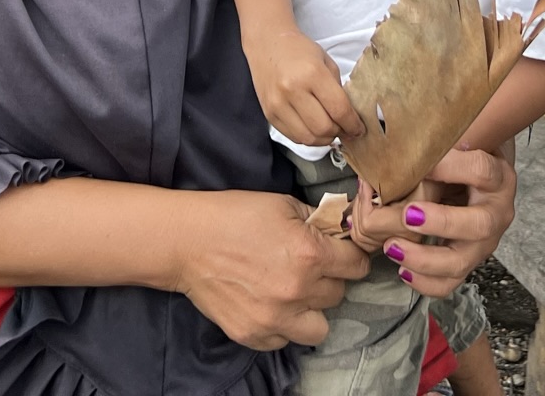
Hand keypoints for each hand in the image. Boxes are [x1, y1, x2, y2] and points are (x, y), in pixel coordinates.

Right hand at [170, 190, 370, 349]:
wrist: (187, 241)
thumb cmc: (234, 215)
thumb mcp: (283, 204)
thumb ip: (318, 220)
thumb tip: (341, 229)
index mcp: (310, 254)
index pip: (357, 265)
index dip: (351, 254)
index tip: (342, 252)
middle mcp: (297, 291)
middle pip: (339, 294)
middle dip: (328, 278)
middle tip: (308, 266)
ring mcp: (275, 318)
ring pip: (320, 326)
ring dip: (312, 309)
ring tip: (294, 292)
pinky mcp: (254, 335)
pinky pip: (286, 339)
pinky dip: (283, 325)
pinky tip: (269, 303)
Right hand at [246, 26, 363, 147]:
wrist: (266, 43)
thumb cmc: (299, 50)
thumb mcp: (326, 62)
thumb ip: (338, 90)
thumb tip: (349, 118)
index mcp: (312, 74)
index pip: (339, 109)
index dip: (353, 124)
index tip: (359, 129)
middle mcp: (293, 90)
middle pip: (324, 128)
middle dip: (340, 132)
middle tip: (345, 128)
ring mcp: (278, 104)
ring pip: (308, 138)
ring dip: (324, 138)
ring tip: (330, 129)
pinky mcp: (269, 114)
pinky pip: (294, 137)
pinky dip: (308, 137)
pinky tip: (313, 128)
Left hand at [353, 144, 514, 299]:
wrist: (486, 176)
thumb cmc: (469, 153)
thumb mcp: (467, 136)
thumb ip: (446, 136)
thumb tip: (409, 134)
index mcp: (498, 175)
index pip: (481, 170)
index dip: (452, 167)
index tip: (424, 164)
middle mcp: (496, 211)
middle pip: (478, 224)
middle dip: (441, 223)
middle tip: (408, 214)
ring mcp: (485, 241)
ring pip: (462, 261)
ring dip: (425, 259)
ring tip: (392, 247)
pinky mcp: (469, 260)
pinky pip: (451, 282)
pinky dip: (426, 282)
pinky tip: (403, 270)